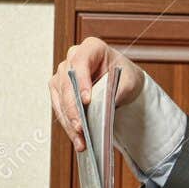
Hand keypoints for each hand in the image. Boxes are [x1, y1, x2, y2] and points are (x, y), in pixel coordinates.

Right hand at [49, 36, 145, 151]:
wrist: (120, 84)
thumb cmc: (124, 77)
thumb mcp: (129, 81)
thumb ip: (118, 90)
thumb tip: (105, 104)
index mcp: (91, 47)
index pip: (80, 63)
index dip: (81, 82)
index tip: (87, 101)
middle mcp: (72, 58)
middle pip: (66, 83)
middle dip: (73, 108)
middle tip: (80, 127)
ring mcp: (63, 74)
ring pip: (60, 99)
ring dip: (69, 121)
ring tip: (80, 140)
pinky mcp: (59, 91)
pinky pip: (59, 109)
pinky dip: (68, 125)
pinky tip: (77, 139)